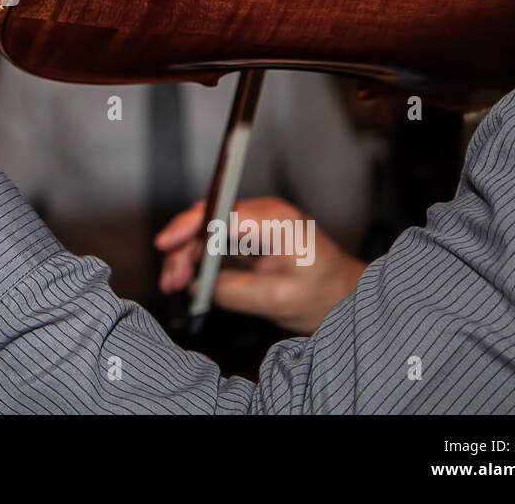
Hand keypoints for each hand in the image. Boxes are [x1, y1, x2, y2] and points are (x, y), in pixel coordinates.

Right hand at [155, 196, 366, 334]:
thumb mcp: (280, 300)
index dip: (188, 228)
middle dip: (182, 249)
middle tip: (170, 282)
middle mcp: (263, 214)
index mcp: (275, 221)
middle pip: (207, 220)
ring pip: (206, 230)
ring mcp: (256, 222)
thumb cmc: (326, 295)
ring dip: (185, 255)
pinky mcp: (251, 235)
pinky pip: (215, 240)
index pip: (220, 215)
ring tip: (172, 284)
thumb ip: (236, 292)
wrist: (348, 296)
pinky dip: (197, 258)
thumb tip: (199, 286)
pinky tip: (186, 278)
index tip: (166, 245)